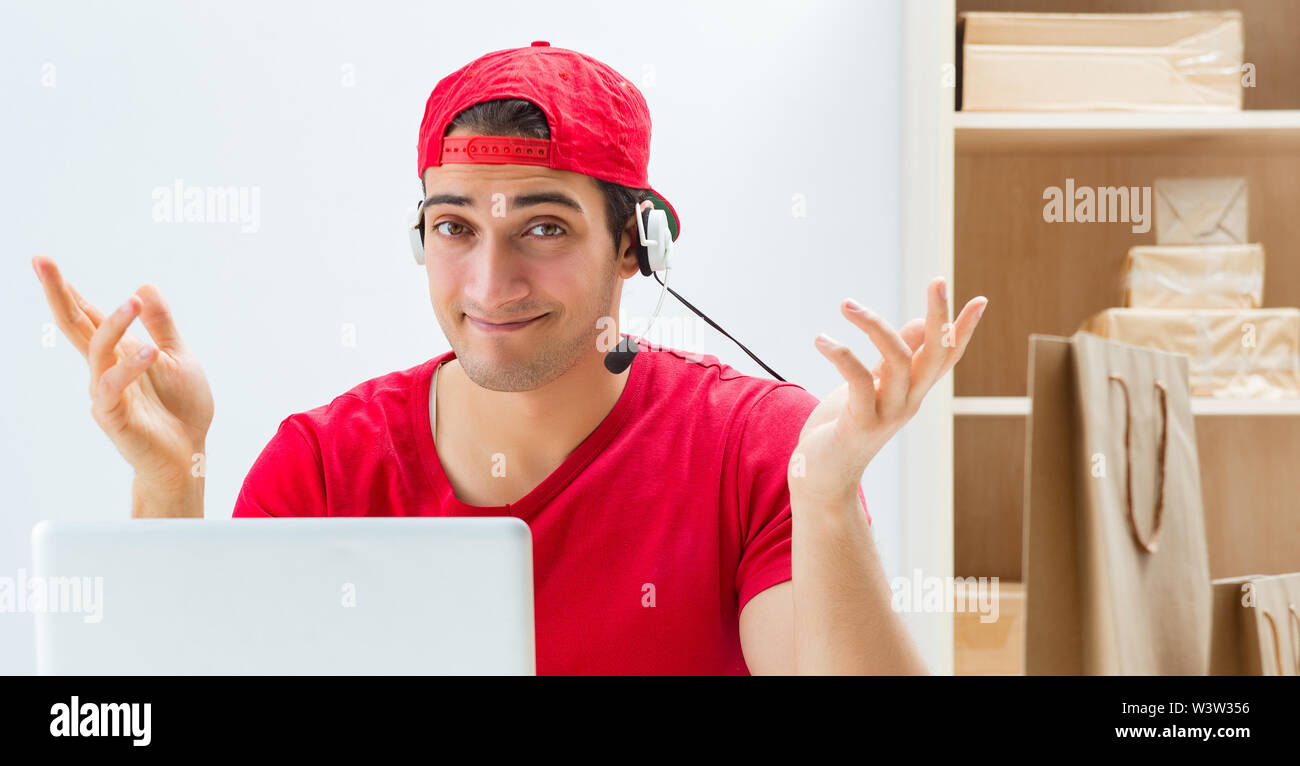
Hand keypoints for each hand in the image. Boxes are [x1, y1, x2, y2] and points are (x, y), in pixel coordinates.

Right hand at [32, 255, 213, 489]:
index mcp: (119, 352)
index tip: (42, 260)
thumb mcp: (177, 357)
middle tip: (41, 262)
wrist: (189, 452)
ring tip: (134, 303)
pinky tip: (148, 351)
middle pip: (75, 326)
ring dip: (115, 324)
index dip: (68, 290)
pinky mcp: (113, 416)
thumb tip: (143, 286)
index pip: (88, 315)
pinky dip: (130, 367)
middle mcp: (105, 368)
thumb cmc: (181, 407)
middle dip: (58, 294)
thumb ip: (161, 325)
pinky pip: (113, 387)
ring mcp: (106, 391)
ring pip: (97, 350)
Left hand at [788, 277, 985, 503]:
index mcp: (913, 392)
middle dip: (940, 316)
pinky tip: (821, 340)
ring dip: (872, 325)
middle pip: (935, 355)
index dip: (963, 330)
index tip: (980, 300)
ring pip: (897, 360)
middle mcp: (908, 402)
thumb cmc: (844, 428)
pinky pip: (858, 379)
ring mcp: (888, 414)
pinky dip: (841, 354)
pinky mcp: (861, 423)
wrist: (822, 477)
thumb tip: (920, 322)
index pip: (946, 357)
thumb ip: (895, 358)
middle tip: (938, 280)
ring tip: (845, 304)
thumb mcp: (874, 387)